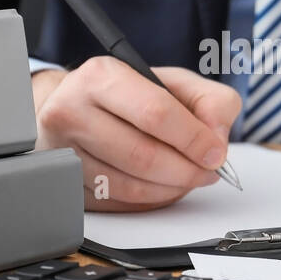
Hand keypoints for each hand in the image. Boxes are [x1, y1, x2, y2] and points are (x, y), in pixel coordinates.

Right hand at [31, 58, 242, 211]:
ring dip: (171, 189)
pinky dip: (150, 200)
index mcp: (102, 76)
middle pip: (142, 155)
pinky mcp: (66, 182)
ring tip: (188, 178)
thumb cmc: (128, 96)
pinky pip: (117, 202)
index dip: (193, 139)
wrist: (76, 107)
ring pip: (130, 185)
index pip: (155, 112)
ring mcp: (63, 150)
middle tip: (208, 172)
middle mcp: (72, 111)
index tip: (215, 154)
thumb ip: (211, 101)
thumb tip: (217, 140)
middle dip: (186, 170)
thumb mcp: (175, 82)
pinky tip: (162, 186)